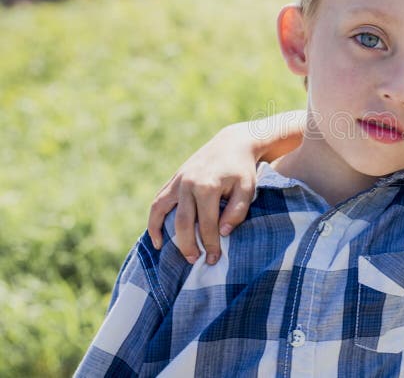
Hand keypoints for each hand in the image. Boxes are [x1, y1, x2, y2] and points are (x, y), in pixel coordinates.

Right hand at [148, 122, 260, 263]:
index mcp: (208, 186)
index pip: (207, 224)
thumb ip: (237, 212)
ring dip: (165, 235)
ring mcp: (179, 181)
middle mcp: (189, 184)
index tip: (215, 259)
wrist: (233, 144)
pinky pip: (158, 202)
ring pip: (164, 212)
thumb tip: (222, 233)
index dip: (211, 244)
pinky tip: (156, 237)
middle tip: (196, 261)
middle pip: (183, 223)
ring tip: (170, 252)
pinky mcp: (174, 179)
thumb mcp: (248, 190)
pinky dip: (153, 220)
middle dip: (189, 245)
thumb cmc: (242, 170)